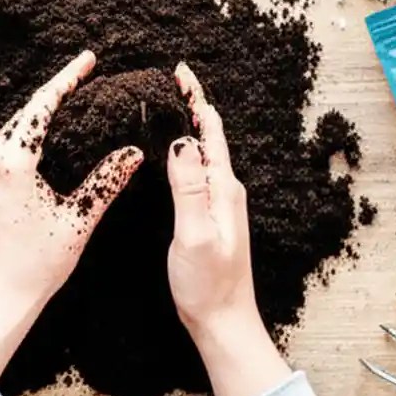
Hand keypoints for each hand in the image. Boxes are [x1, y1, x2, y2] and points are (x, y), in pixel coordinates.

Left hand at [0, 51, 143, 380]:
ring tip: (67, 109)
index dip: (68, 78)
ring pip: (10, 135)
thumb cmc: (33, 267)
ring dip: (37, 122)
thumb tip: (133, 152)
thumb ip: (105, 180)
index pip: (43, 106)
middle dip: (54, 98)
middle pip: (24, 116)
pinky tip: (40, 147)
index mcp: (11, 162)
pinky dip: (22, 144)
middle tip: (83, 79)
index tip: (87, 58)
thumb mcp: (78, 220)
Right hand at [167, 62, 290, 395]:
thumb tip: (182, 139)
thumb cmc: (207, 286)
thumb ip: (188, 187)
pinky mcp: (210, 218)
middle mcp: (226, 191)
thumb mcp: (193, 234)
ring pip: (205, 153)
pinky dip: (186, 153)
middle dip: (192, 105)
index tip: (180, 71)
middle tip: (171, 79)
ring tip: (170, 105)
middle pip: (210, 136)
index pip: (210, 132)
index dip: (195, 99)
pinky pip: (198, 173)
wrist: (223, 323)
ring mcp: (220, 205)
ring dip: (190, 126)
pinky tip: (174, 155)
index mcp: (223, 189)